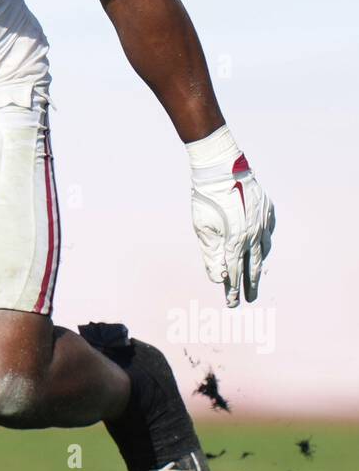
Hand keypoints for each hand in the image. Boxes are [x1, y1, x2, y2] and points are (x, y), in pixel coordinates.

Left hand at [190, 153, 274, 307]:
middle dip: (250, 285)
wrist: (221, 167)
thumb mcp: (202, 228)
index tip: (232, 303)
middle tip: (249, 299)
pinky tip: (261, 247)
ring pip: (263, 249)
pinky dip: (264, 242)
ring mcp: (262, 221)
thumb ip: (211, 254)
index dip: (233, 290)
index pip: (234, 273)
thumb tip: (218, 278)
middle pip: (252, 266)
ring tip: (255, 276)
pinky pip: (268, 231)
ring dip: (258, 264)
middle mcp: (253, 234)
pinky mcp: (266, 210)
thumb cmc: (206, 198)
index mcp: (235, 240)